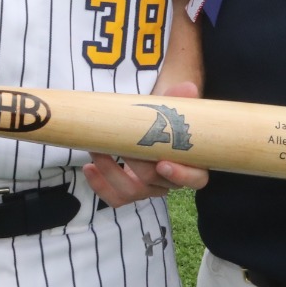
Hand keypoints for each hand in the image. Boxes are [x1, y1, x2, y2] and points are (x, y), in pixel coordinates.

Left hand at [83, 81, 209, 207]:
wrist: (150, 125)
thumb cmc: (166, 119)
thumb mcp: (173, 107)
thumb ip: (180, 99)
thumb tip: (188, 88)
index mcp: (191, 164)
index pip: (196, 180)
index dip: (181, 175)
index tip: (162, 164)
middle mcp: (170, 180)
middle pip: (155, 181)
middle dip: (134, 164)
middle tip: (119, 144)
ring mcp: (149, 187)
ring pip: (132, 191)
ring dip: (111, 172)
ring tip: (97, 150)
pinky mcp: (130, 189)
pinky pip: (116, 198)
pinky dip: (100, 186)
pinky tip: (89, 167)